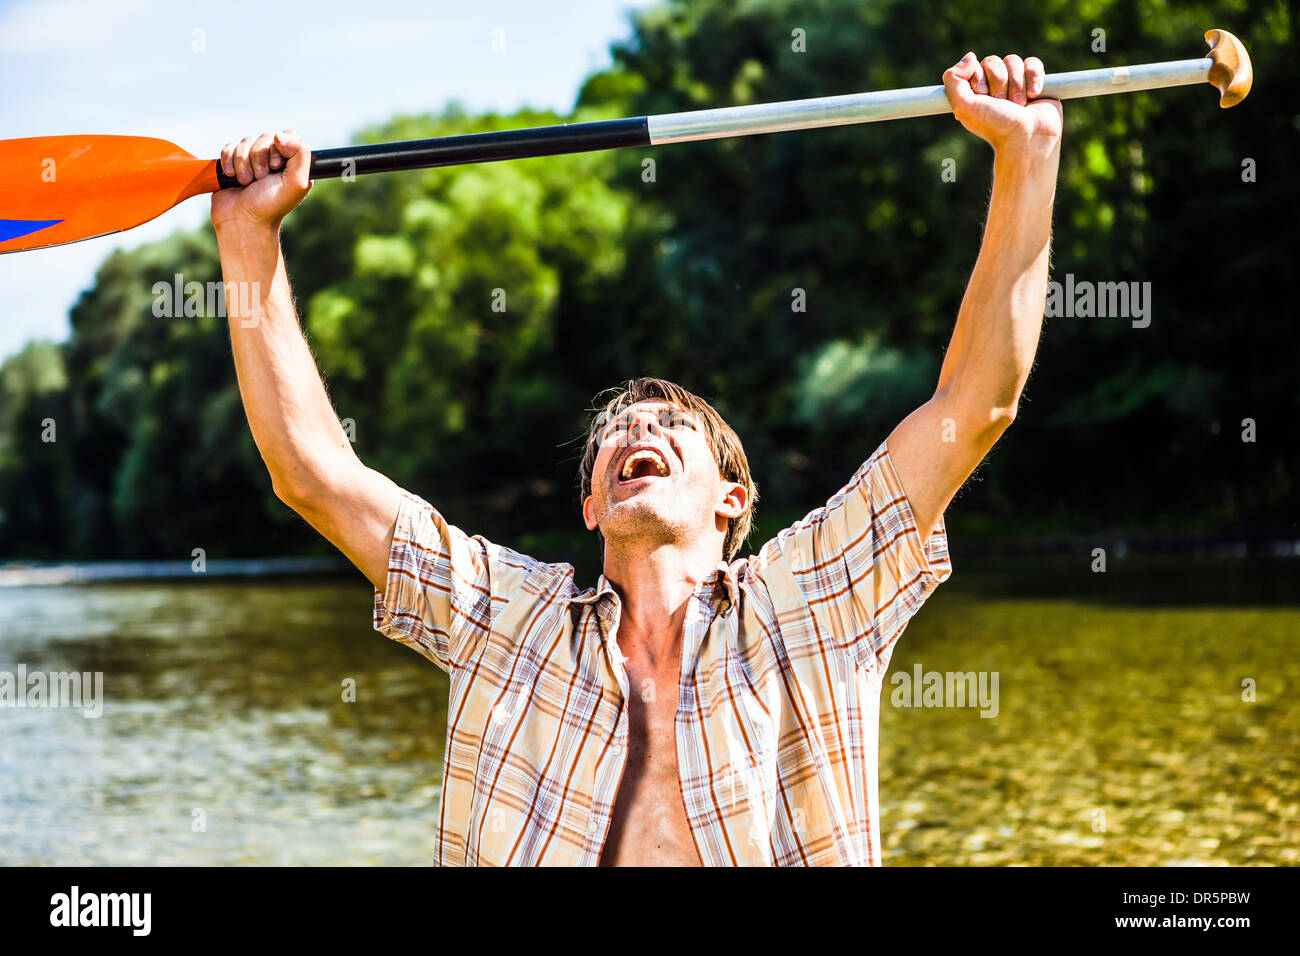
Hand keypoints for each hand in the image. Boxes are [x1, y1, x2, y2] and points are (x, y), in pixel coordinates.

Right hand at [211, 130, 311, 230]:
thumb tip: (280, 134)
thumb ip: (300, 155)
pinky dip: (229, 161)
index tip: (275, 166)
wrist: (242, 220)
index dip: (279, 147)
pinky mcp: (234, 162)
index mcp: (293, 163)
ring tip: (246, 183)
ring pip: (246, 141)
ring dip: (243, 163)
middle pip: (266, 137)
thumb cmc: (271, 205)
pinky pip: (229, 147)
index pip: (288, 135)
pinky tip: (232, 177)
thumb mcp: (296, 182)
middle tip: (259, 179)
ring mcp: (253, 160)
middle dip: (259, 159)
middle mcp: (274, 159)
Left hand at [943, 53, 1062, 154]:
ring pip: (1013, 61)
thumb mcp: (963, 106)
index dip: (979, 79)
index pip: (973, 65)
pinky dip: (1034, 77)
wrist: (1028, 138)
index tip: (983, 98)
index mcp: (973, 92)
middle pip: (993, 61)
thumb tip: (970, 56)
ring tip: (1018, 105)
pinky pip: (1033, 63)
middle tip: (1002, 104)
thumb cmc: (995, 126)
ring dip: (1016, 84)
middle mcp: (992, 87)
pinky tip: (1034, 95)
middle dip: (998, 82)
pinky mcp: (1035, 82)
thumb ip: (953, 79)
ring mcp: (1014, 83)